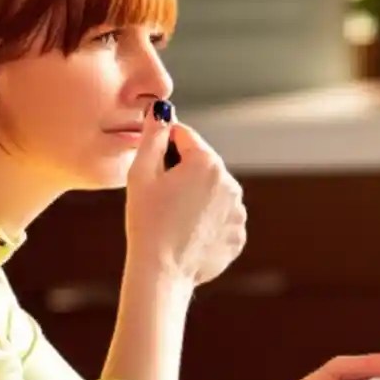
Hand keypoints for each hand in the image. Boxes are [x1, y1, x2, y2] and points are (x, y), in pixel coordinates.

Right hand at [125, 100, 246, 284]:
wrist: (162, 270)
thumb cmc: (146, 220)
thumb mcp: (141, 172)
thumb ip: (153, 135)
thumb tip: (161, 109)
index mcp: (208, 163)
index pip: (184, 137)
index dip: (162, 147)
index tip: (151, 165)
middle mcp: (231, 184)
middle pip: (201, 165)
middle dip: (182, 173)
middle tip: (160, 197)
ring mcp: (238, 212)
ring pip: (213, 193)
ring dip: (196, 197)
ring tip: (174, 218)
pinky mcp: (237, 236)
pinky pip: (221, 219)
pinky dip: (206, 222)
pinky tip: (187, 234)